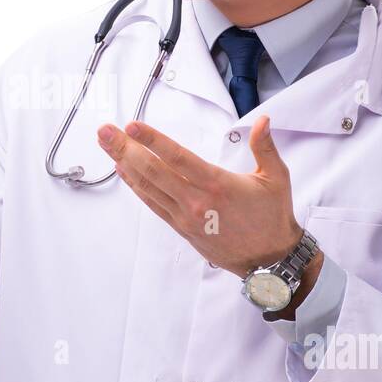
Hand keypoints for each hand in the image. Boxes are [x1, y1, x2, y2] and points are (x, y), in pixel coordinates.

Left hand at [96, 114, 308, 282]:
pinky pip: (153, 204)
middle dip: (125, 148)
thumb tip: (263, 120)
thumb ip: (265, 146)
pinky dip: (136, 187)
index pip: (178, 158)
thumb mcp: (276, 178)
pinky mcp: (182, 227)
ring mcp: (185, 216)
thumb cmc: (272, 218)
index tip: (133, 126)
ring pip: (148, 186)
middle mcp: (196, 201)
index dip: (152, 141)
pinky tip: (123, 172)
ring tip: (107, 145)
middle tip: (105, 131)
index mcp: (217, 185)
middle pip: (153, 170)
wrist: (270, 260)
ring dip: (124, 163)